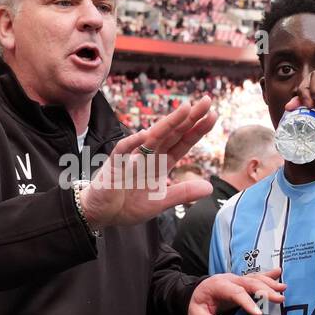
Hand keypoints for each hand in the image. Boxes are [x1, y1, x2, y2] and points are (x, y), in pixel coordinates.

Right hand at [80, 96, 216, 229]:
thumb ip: (182, 194)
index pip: (182, 142)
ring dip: (168, 123)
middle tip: (207, 100)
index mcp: (161, 163)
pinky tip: (145, 134)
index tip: (213, 115)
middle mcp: (149, 155)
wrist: (100, 213)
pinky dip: (132, 142)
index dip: (197, 129)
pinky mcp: (114, 164)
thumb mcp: (160, 202)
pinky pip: (123, 150)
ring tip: (185, 109)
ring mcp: (132, 157)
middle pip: (172, 133)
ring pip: (152, 137)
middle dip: (188, 117)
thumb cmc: (128, 204)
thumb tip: (210, 188)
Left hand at [188, 268, 285, 314]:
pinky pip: (256, 277)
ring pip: (255, 278)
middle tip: (280, 299)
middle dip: (265, 290)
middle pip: (249, 283)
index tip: (259, 314)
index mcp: (218, 286)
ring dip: (270, 283)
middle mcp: (230, 279)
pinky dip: (268, 275)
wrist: (195, 293)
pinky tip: (279, 272)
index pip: (236, 293)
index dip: (248, 303)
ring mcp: (236, 279)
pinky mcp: (241, 281)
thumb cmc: (196, 304)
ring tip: (283, 288)